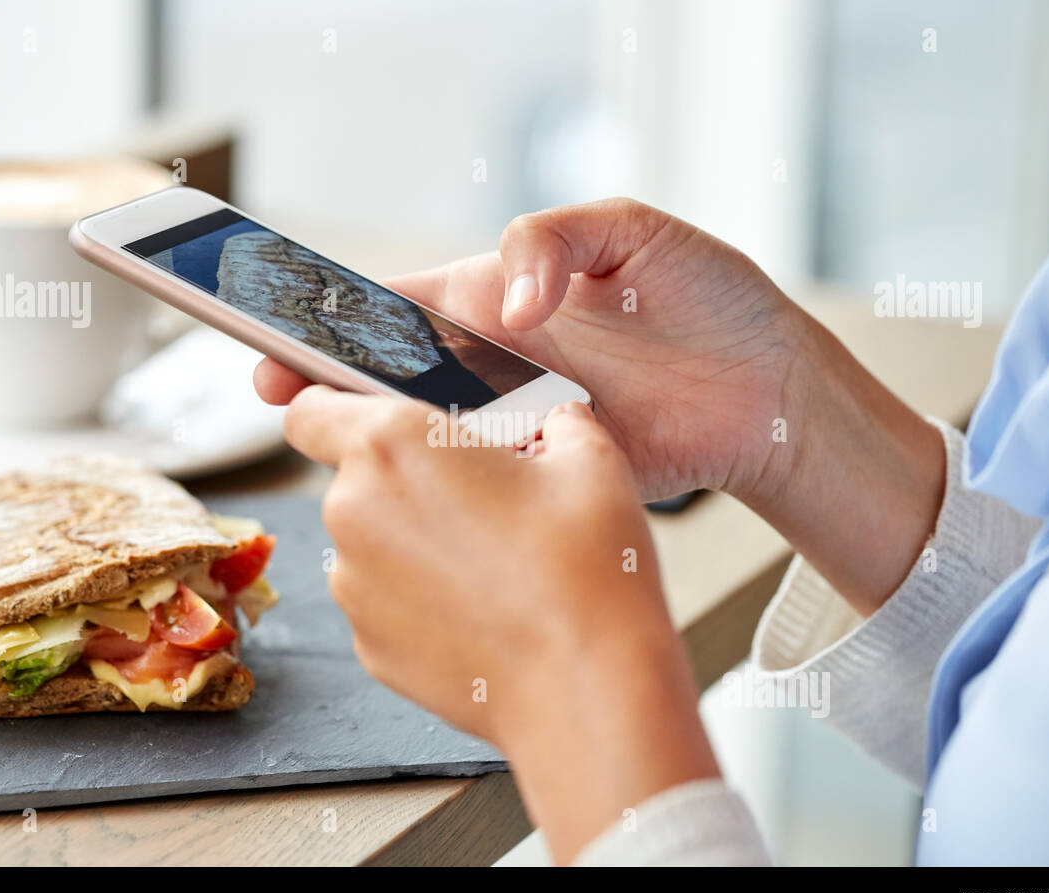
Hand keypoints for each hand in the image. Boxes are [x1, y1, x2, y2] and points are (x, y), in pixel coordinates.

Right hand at [256, 198, 803, 501]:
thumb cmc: (709, 296)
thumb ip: (555, 239)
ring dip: (384, 450)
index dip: (329, 323)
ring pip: (427, 440)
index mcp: (496, 298)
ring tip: (340, 459)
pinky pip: (484, 486)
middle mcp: (494, 363)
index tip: (279, 344)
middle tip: (283, 408)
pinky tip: (422, 503)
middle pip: (391, 381)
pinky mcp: (547, 474)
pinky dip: (450, 496)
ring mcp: (517, 423)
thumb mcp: (631, 232)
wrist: (769, 389)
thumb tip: (509, 299)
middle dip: (331, 394)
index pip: (392, 308)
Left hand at [284, 387, 718, 862]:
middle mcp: (352, 512)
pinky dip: (419, 599)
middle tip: (479, 497)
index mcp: (391, 445)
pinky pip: (385, 602)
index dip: (334, 409)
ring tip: (491, 563)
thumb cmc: (584, 567)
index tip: (370, 419)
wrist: (586, 687)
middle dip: (406, 481)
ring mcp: (354, 587)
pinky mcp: (368, 647)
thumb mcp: (588, 460)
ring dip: (413, 542)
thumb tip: (557, 424)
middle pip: (354, 479)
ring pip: (371, 544)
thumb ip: (556, 422)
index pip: (309, 409)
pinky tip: (482, 610)